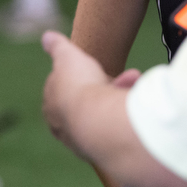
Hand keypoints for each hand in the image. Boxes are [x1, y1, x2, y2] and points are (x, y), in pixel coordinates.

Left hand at [42, 31, 138, 155]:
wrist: (99, 121)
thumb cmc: (79, 85)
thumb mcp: (67, 55)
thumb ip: (57, 46)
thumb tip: (47, 37)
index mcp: (51, 105)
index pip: (67, 86)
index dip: (83, 72)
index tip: (96, 65)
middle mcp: (65, 125)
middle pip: (90, 99)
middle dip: (111, 84)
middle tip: (132, 75)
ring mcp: (84, 139)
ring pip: (106, 113)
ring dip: (123, 95)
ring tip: (139, 82)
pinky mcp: (104, 149)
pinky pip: (118, 126)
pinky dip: (128, 113)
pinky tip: (140, 104)